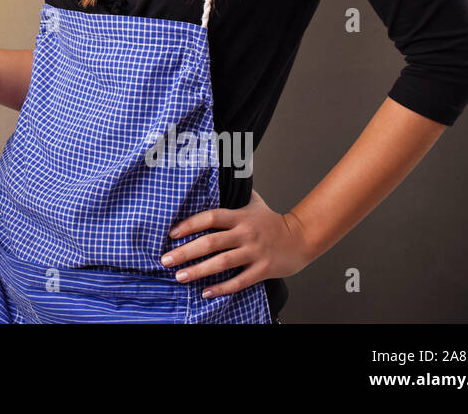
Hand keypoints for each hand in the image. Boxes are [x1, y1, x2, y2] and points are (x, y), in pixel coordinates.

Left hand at [159, 190, 312, 298]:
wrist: (301, 238)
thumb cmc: (272, 221)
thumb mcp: (254, 202)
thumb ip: (235, 192)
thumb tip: (217, 174)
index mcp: (240, 216)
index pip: (210, 217)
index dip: (189, 225)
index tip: (171, 234)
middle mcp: (245, 233)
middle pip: (211, 242)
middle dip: (185, 252)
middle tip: (165, 260)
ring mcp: (254, 252)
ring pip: (222, 263)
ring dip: (198, 271)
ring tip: (179, 276)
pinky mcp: (262, 270)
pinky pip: (239, 281)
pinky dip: (222, 288)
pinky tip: (206, 292)